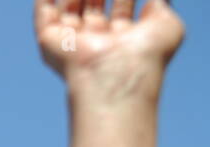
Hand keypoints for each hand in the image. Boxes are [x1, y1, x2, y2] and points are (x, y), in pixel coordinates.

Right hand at [35, 0, 183, 90]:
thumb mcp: (165, 21)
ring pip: (70, 4)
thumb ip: (160, 1)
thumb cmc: (146, 56)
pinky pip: (44, 11)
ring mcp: (71, 41)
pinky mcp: (49, 41)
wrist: (118, 75)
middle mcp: (95, 40)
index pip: (123, 6)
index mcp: (121, 40)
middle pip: (95, 3)